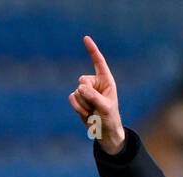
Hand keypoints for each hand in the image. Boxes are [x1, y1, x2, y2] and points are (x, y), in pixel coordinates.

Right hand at [68, 34, 124, 154]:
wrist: (105, 132)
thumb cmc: (110, 118)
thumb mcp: (105, 108)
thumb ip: (94, 97)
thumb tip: (79, 88)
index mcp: (106, 81)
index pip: (98, 62)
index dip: (92, 50)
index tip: (85, 38)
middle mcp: (95, 83)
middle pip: (83, 81)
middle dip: (88, 95)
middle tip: (97, 106)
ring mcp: (86, 91)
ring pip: (77, 92)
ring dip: (84, 105)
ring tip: (93, 111)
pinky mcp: (78, 99)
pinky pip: (72, 99)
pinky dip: (78, 108)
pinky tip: (86, 114)